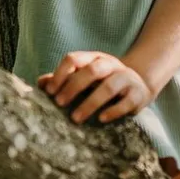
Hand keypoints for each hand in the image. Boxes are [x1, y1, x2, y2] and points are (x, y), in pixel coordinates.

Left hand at [39, 51, 155, 123]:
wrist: (139, 86)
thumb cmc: (103, 83)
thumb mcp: (84, 78)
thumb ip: (63, 80)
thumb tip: (40, 83)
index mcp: (94, 58)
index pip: (74, 59)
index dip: (60, 74)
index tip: (49, 92)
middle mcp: (111, 65)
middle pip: (92, 70)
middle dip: (73, 87)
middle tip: (59, 104)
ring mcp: (126, 78)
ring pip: (109, 86)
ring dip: (90, 102)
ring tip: (75, 118)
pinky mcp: (138, 94)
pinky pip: (127, 101)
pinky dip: (113, 110)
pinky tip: (101, 119)